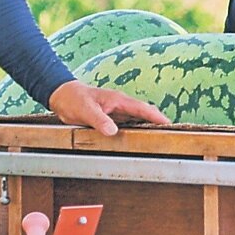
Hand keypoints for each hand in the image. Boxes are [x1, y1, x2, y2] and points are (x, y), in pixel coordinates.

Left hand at [47, 80, 170, 135]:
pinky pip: (128, 124)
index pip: (143, 109)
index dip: (157, 117)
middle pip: (145, 114)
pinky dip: (137, 130)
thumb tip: (113, 131)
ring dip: (148, 127)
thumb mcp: (85, 110)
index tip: (169, 125)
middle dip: (158, 122)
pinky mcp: (112, 117)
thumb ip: (99, 120)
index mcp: (119, 100)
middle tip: (171, 135)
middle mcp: (121, 105)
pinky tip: (139, 138)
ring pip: (138, 120)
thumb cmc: (74, 100)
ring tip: (161, 139)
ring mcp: (117, 111)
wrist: (63, 95)